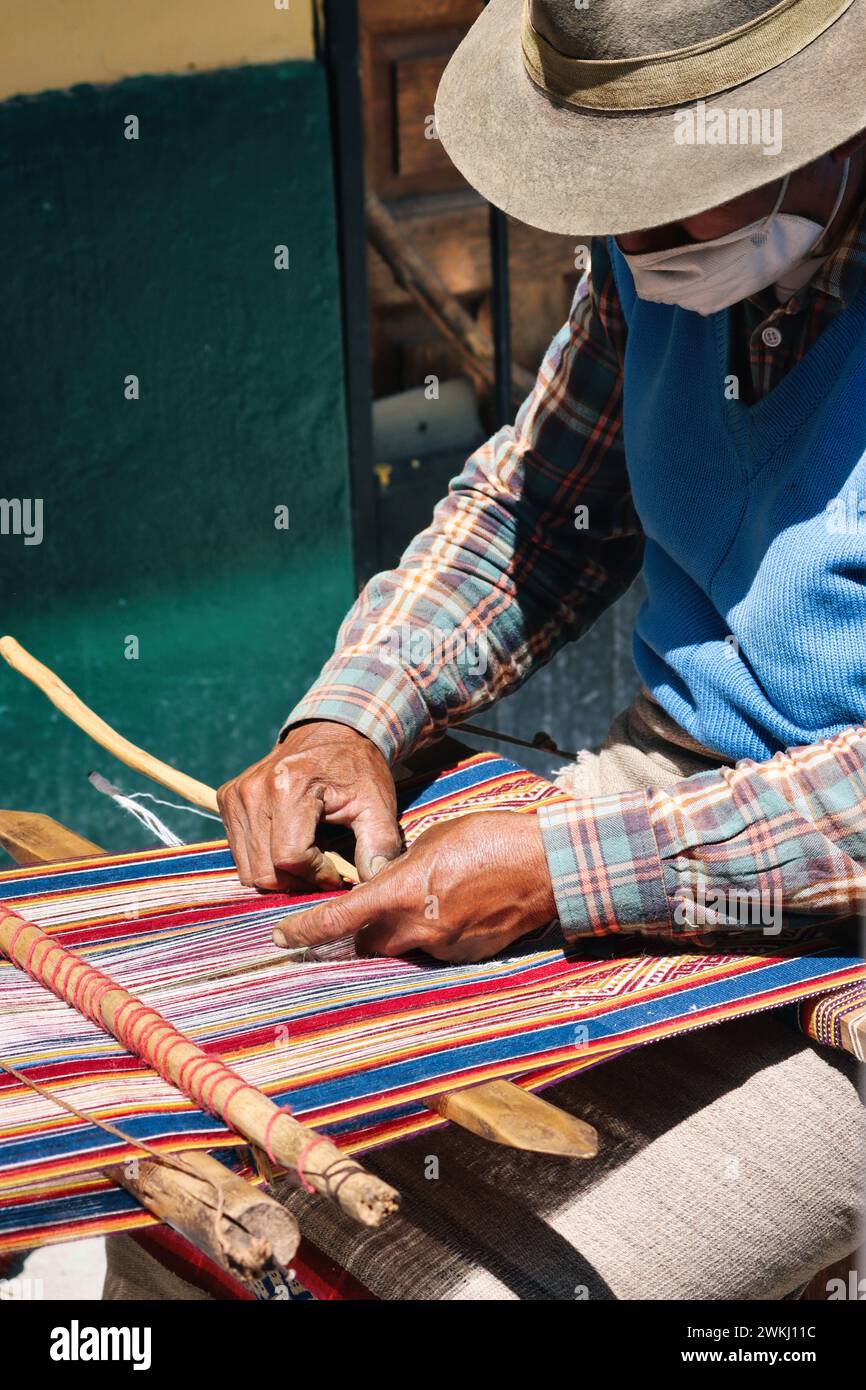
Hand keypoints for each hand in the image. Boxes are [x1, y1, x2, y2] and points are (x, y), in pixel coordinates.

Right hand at [217, 721, 401, 890]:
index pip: (290, 859)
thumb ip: (379, 843)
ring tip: (309, 859)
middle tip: (323, 872)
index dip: (317, 876)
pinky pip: (240, 854)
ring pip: (248, 870)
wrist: (330, 731)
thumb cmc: (356, 768)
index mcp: (289, 788)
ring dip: (280, 875)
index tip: (337, 874)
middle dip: (298, 882)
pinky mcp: (227, 800)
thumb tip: (374, 880)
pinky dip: (264, 861)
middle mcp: (254, 791)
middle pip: (265, 871)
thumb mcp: (377, 802)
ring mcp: (235, 796)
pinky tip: (290, 844)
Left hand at [272, 811, 556, 962]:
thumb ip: (401, 868)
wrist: (546, 865)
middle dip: (363, 930)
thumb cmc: (490, 839)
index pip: (340, 919)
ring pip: (403, 946)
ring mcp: (445, 946)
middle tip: (374, 908)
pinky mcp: (468, 956)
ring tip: (431, 897)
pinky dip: (435, 934)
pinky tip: (456, 908)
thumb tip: (385, 885)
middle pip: (368, 942)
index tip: (283, 937)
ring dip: (403, 930)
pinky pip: (436, 950)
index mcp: (402, 891)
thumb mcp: (433, 841)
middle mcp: (418, 927)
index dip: (306, 931)